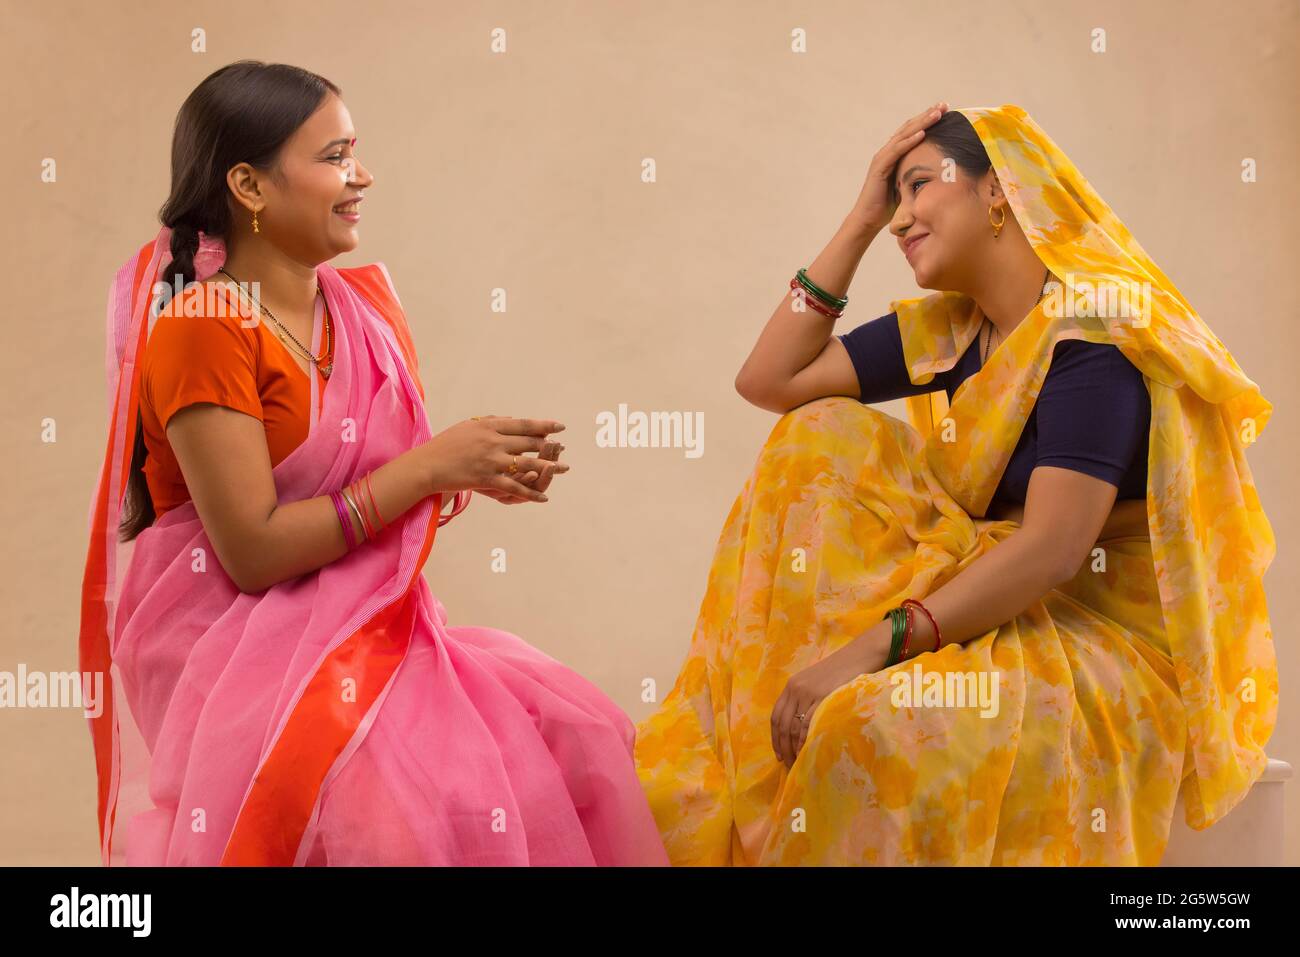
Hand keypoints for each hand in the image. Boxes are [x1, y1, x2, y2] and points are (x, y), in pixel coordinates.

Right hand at [422, 415, 569, 502]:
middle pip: (529, 443)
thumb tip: (511, 419)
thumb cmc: (446, 444)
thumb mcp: (468, 426)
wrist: (427, 465)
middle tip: (563, 449)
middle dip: (549, 446)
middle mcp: (493, 441)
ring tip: (564, 469)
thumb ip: (491, 422)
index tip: (559, 427)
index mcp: (489, 426)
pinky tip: (543, 498)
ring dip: (549, 467)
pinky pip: (514, 488)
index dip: (544, 426)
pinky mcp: (487, 479)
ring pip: (527, 464)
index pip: (523, 424)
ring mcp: (491, 461)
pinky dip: (531, 493)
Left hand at [770, 626, 891, 768]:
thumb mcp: (816, 683)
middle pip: (782, 724)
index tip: (778, 753)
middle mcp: (796, 689)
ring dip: (793, 748)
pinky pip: (808, 723)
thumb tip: (800, 728)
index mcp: (792, 686)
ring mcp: (808, 692)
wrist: (859, 655)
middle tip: (787, 764)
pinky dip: (805, 740)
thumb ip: (805, 699)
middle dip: (782, 747)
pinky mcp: (822, 696)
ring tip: (798, 762)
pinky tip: (807, 751)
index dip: (775, 737)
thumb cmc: (841, 672)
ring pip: (793, 727)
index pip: (776, 716)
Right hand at [848, 102, 948, 234]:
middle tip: (944, 105)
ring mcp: (882, 158)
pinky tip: (922, 133)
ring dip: (922, 123)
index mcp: (895, 155)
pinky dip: (909, 141)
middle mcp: (888, 152)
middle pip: (910, 128)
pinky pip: (896, 150)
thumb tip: (940, 174)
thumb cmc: (888, 206)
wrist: (868, 219)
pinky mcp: (879, 167)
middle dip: (928, 115)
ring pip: (904, 135)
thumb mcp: (908, 186)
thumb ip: (919, 176)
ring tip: (937, 113)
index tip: (945, 111)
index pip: (913, 132)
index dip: (928, 120)